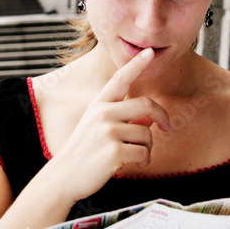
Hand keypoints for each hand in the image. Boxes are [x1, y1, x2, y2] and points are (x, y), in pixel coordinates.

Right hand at [51, 48, 169, 201]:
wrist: (63, 177)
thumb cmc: (84, 152)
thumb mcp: (96, 126)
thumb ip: (121, 118)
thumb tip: (151, 119)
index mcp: (99, 104)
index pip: (120, 79)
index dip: (136, 64)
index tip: (150, 51)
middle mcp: (102, 113)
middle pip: (146, 105)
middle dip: (162, 116)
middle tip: (167, 126)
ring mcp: (107, 132)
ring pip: (147, 134)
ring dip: (148, 148)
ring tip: (136, 156)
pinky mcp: (113, 152)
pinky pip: (143, 153)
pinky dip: (144, 161)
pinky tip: (133, 165)